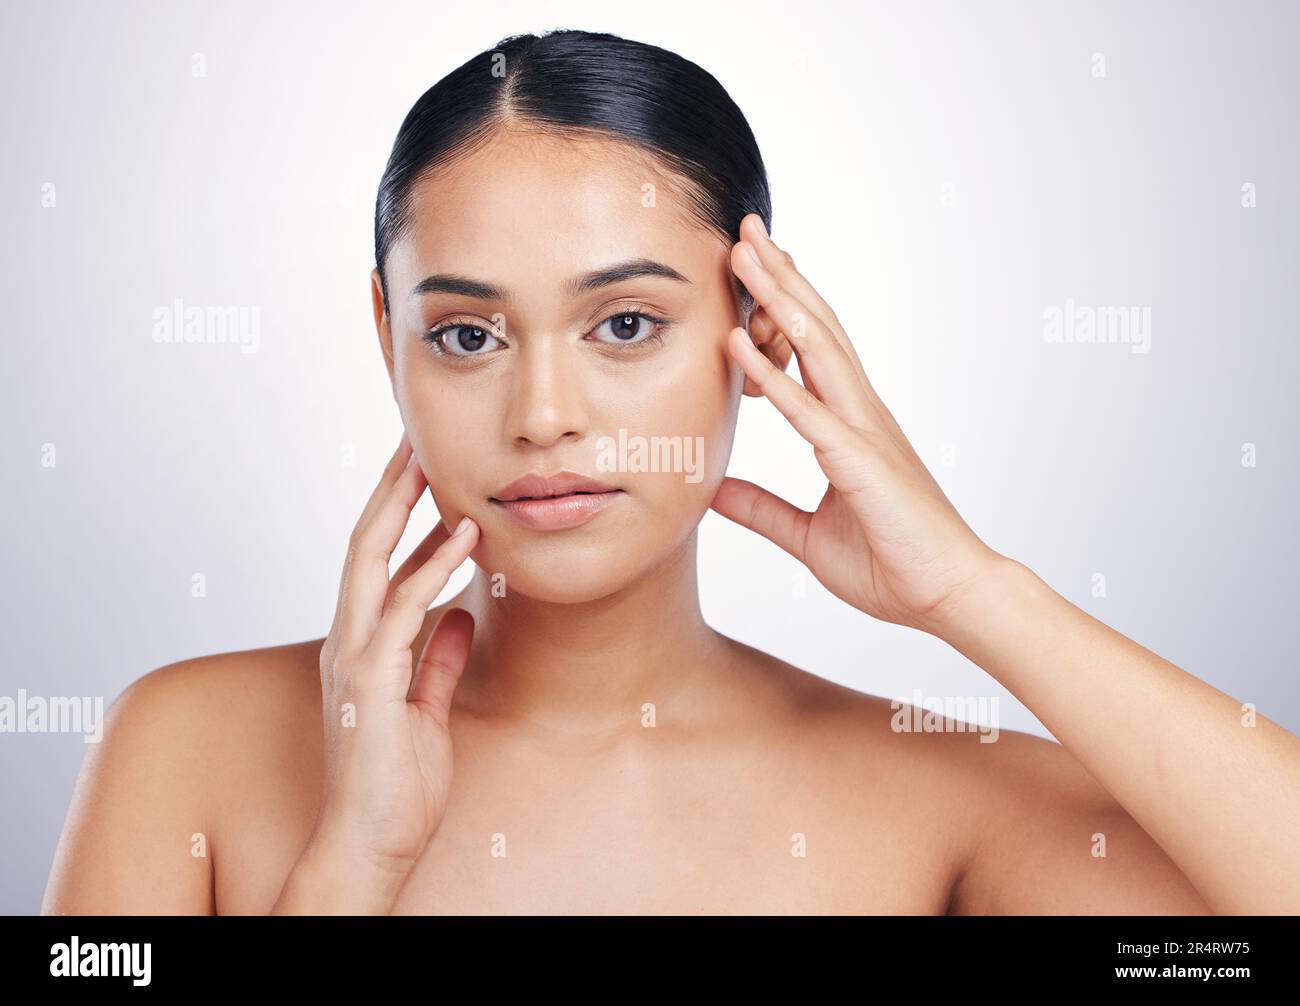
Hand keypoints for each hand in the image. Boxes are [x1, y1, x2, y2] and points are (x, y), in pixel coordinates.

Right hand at [305, 433, 478, 905]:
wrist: (370, 847)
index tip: (424, 472)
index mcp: (361, 647)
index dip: (397, 514)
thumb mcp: (427, 709)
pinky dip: (433, 567)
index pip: (375, 563)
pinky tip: (463, 535)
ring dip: (403, 509)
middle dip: (389, 489)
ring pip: (370, 563)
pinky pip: (402, 611)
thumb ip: (437, 660)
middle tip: (415, 439)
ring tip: (435, 462)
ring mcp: (353, 660)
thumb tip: (458, 614)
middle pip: (363, 545)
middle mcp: (348, 642)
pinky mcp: (370, 685)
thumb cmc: (395, 786)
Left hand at [712, 213, 1007, 636]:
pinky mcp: (861, 463)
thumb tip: (715, 492)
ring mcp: (863, 432)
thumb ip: (762, 510)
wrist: (949, 598)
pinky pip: (808, 411)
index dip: (780, 307)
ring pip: (816, 348)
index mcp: (848, 427)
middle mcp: (859, 416)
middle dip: (779, 278)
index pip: (810, 352)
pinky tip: (740, 343)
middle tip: (745, 231)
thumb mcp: (807, 536)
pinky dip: (772, 375)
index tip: (751, 269)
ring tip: (744, 256)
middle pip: (814, 329)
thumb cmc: (893, 566)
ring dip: (776, 299)